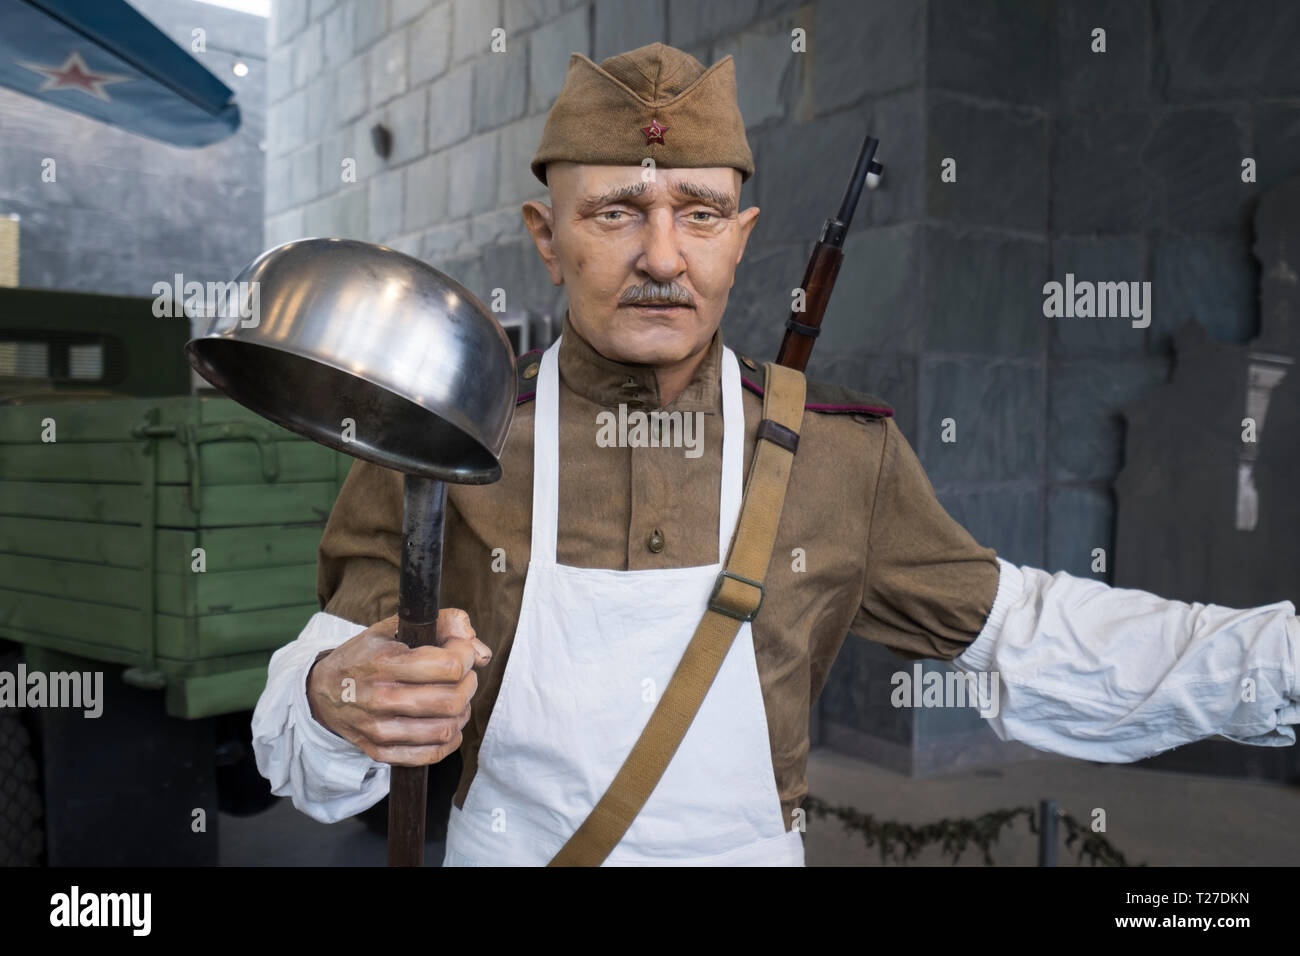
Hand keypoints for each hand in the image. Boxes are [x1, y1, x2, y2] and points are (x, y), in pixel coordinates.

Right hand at [306, 609, 490, 765]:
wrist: (322, 692)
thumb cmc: (365, 656)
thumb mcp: (393, 628)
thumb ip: (442, 624)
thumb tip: (482, 652)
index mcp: (385, 663)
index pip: (449, 667)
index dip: (466, 655)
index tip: (460, 650)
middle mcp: (381, 699)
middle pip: (452, 700)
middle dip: (469, 683)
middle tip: (463, 674)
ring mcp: (380, 730)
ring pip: (446, 729)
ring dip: (463, 711)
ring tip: (456, 697)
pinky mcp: (380, 752)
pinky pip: (431, 755)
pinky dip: (450, 739)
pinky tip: (447, 722)